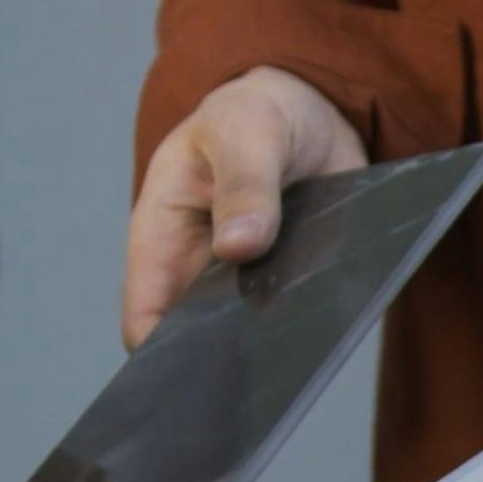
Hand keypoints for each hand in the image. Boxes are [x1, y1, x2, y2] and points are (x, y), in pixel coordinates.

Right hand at [122, 66, 369, 348]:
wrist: (311, 113)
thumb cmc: (254, 114)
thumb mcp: (245, 132)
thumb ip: (243, 184)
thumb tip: (236, 247)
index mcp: (163, 237)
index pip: (146, 316)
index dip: (162, 351)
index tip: (196, 368)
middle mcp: (200, 271)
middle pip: (200, 338)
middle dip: (225, 357)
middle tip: (260, 364)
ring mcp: (249, 284)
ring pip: (255, 335)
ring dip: (277, 341)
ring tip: (301, 348)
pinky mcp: (295, 284)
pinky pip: (304, 316)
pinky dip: (317, 321)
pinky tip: (336, 324)